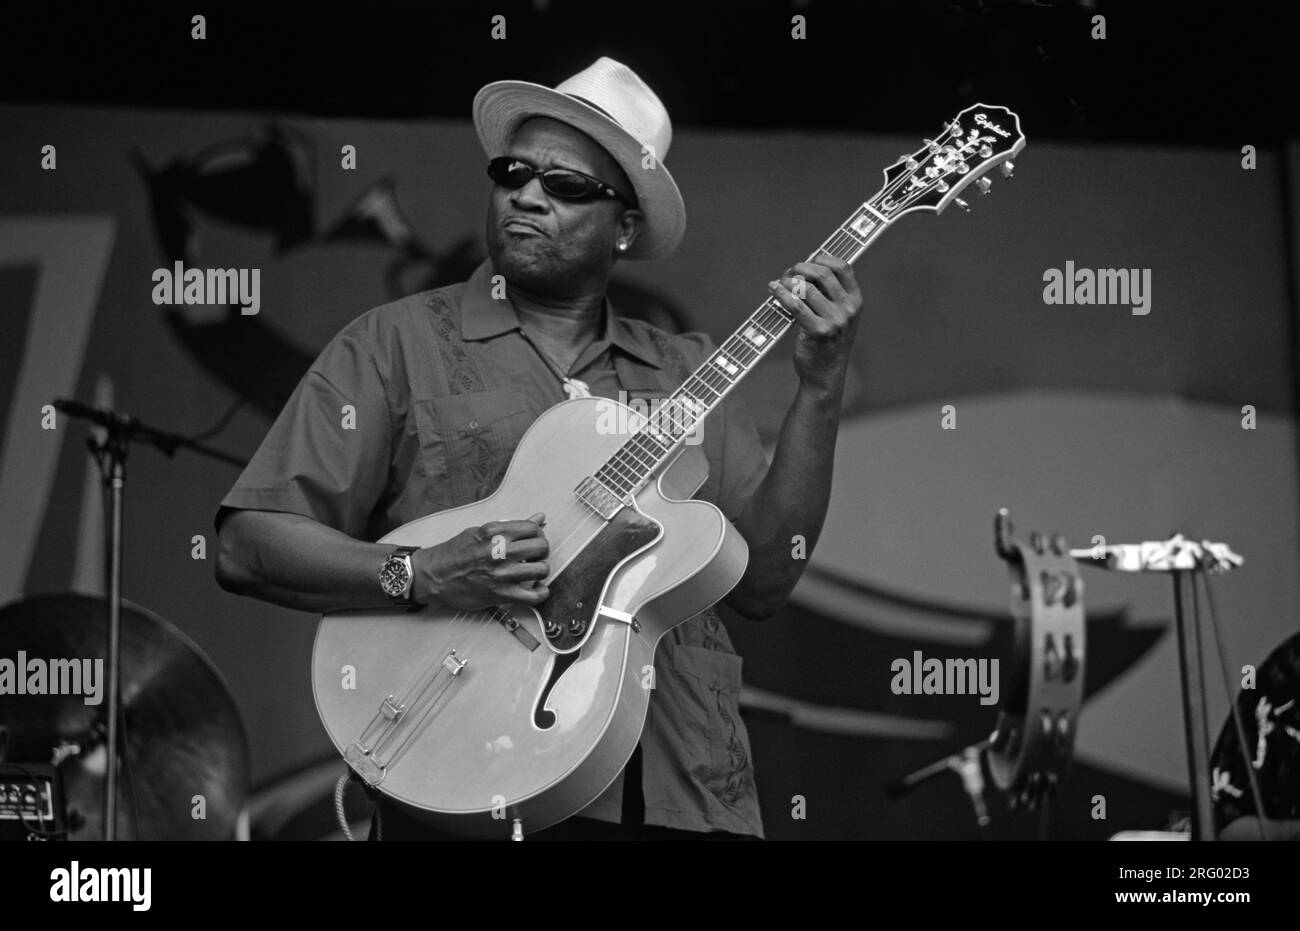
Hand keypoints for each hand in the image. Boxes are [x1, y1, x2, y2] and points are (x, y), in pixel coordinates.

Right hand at [412, 513, 549, 609]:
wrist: (433, 576)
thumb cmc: (454, 553)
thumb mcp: (481, 531)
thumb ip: (511, 526)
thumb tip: (539, 517)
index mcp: (494, 532)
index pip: (533, 528)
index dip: (538, 534)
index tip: (533, 540)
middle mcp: (499, 551)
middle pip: (541, 547)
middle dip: (541, 551)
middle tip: (534, 556)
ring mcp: (500, 574)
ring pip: (541, 570)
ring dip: (540, 571)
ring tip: (532, 572)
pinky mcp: (500, 594)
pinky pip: (533, 595)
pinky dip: (540, 593)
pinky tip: (536, 589)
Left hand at [767, 254, 862, 395]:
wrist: (826, 375)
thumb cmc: (828, 343)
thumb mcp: (839, 316)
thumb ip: (829, 294)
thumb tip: (807, 264)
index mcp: (855, 301)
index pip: (843, 267)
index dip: (823, 258)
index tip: (808, 260)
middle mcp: (848, 309)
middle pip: (822, 273)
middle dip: (801, 268)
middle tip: (789, 273)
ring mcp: (834, 321)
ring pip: (805, 288)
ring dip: (787, 281)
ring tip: (779, 284)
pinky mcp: (817, 331)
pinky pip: (795, 305)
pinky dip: (781, 294)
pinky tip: (773, 289)